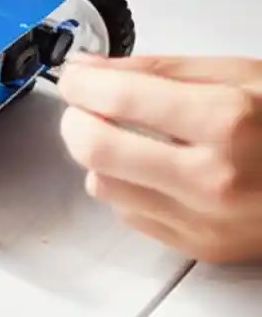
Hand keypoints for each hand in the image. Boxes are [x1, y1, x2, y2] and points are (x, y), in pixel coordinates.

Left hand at [58, 54, 261, 262]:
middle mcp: (213, 177)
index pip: (116, 99)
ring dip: (102, 157)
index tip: (75, 78)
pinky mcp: (203, 247)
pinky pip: (131, 213)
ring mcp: (207, 219)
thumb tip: (92, 69)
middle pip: (94, 149)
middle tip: (86, 107)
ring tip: (130, 139)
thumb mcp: (241, 74)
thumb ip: (159, 70)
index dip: (81, 84)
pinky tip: (160, 170)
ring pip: (103, 185)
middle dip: (77, 121)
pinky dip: (131, 187)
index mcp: (227, 121)